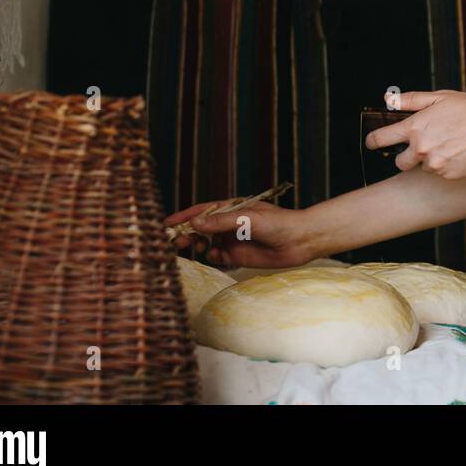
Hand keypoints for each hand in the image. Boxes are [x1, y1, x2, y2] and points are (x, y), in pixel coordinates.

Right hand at [164, 199, 315, 268]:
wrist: (300, 241)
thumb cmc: (277, 223)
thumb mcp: (247, 219)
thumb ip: (221, 222)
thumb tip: (195, 224)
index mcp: (231, 208)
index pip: (202, 211)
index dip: (183, 217)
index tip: (166, 223)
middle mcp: (230, 224)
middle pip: (200, 228)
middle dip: (186, 233)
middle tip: (175, 241)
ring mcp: (233, 239)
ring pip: (207, 242)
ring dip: (198, 244)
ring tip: (194, 247)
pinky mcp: (238, 255)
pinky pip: (218, 256)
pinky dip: (213, 256)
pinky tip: (216, 255)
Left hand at [364, 89, 465, 180]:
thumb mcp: (441, 98)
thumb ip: (411, 100)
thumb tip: (388, 99)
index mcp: (415, 128)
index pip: (381, 139)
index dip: (373, 141)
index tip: (372, 142)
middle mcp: (420, 149)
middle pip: (399, 162)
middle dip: (405, 156)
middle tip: (421, 146)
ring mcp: (434, 164)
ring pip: (422, 167)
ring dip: (428, 159)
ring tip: (448, 144)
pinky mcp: (447, 175)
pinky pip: (439, 172)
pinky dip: (445, 164)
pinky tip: (458, 152)